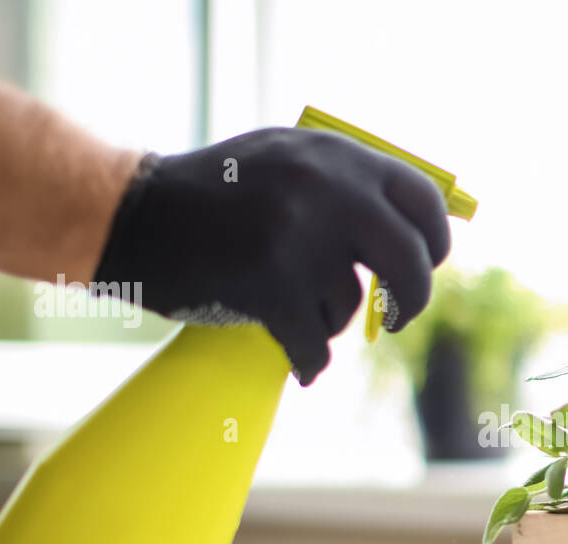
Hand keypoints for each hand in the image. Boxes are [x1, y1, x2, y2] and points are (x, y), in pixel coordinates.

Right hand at [92, 127, 451, 384]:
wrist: (132, 215)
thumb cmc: (213, 194)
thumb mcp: (286, 159)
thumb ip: (346, 184)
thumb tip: (413, 228)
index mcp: (336, 156)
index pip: (421, 199)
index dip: (435, 240)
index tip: (429, 263)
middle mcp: (327, 190)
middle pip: (410, 261)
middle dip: (412, 299)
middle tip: (401, 317)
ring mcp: (300, 238)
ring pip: (349, 307)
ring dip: (324, 319)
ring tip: (284, 303)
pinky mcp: (271, 286)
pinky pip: (314, 344)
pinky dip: (309, 362)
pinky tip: (300, 363)